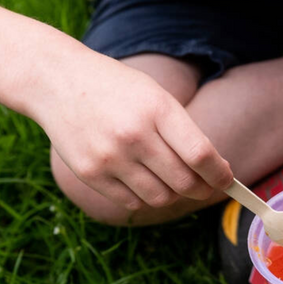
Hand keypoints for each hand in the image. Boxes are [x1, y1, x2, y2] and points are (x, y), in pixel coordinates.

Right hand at [35, 49, 232, 209]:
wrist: (56, 80)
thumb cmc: (118, 90)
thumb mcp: (157, 97)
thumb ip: (185, 132)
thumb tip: (216, 173)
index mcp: (157, 110)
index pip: (201, 155)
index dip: (220, 175)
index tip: (226, 180)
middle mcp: (134, 135)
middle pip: (185, 182)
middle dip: (202, 189)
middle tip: (204, 186)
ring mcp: (110, 156)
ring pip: (161, 198)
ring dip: (173, 194)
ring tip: (170, 180)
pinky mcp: (91, 173)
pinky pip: (133, 202)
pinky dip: (145, 197)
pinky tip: (143, 181)